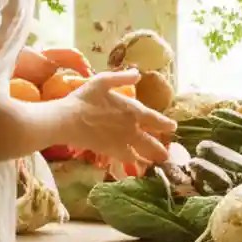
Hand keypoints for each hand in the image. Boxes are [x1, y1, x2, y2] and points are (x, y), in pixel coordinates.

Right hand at [60, 69, 176, 167]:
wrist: (68, 120)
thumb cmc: (84, 99)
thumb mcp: (102, 81)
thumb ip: (122, 77)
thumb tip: (138, 74)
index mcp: (131, 110)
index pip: (153, 119)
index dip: (165, 124)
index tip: (173, 127)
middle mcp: (131, 128)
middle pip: (150, 141)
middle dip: (160, 148)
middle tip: (168, 154)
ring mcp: (122, 141)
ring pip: (141, 152)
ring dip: (151, 157)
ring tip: (157, 163)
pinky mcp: (111, 151)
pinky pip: (127, 159)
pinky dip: (134, 163)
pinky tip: (136, 166)